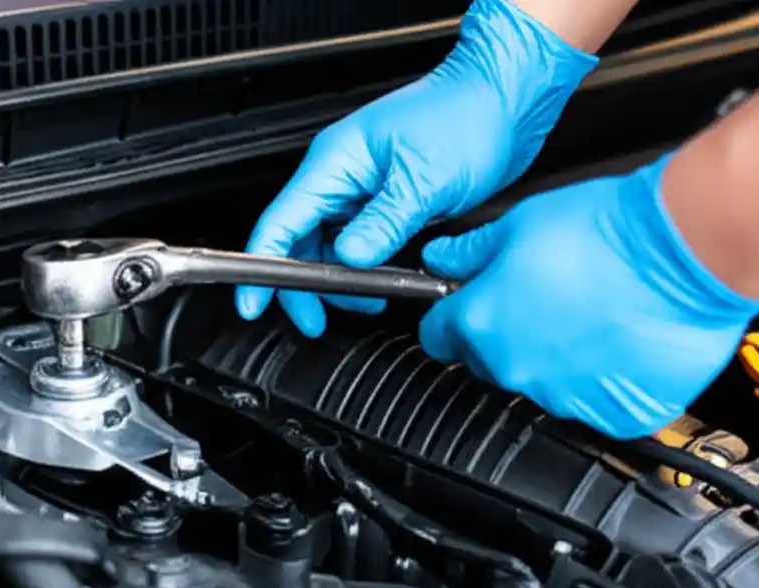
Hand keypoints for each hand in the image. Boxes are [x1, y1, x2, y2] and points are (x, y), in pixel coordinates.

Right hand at [235, 0, 596, 336]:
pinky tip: (385, 281)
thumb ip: (383, 224)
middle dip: (304, 286)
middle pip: (298, 243)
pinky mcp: (385, 199)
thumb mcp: (424, 179)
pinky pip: (359, 241)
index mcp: (335, 163)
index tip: (252, 303)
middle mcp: (341, 175)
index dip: (261, 268)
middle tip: (316, 321)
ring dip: (341, 280)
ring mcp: (361, 188)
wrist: (505, 95)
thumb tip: (351, 260)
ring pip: (329, 247)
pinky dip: (367, 267)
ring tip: (370, 300)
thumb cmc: (466, 114)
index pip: (280, 223)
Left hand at [418, 156, 758, 438]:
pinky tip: (620, 343)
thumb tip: (440, 259)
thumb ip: (470, 252)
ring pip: (543, 383)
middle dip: (507, 335)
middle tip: (549, 299)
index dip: (451, 317)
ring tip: (594, 316)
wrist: (687, 251)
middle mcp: (514, 369)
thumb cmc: (609, 231)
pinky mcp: (613, 414)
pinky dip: (604, 381)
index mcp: (481, 323)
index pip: (438, 335)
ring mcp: (564, 396)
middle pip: (490, 361)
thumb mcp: (520, 223)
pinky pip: (596, 404)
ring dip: (557, 359)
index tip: (467, 305)